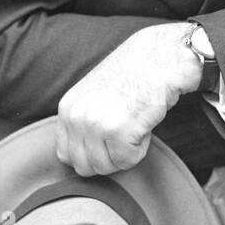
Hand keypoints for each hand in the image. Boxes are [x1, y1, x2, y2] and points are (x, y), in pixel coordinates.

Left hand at [55, 23, 202, 175]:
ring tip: (133, 124)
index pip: (65, 155)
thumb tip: (80, 158)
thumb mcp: (93, 95)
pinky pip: (127, 161)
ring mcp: (95, 125)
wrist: (159, 57)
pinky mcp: (118, 131)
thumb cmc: (133, 75)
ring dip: (125, 152)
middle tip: (124, 133)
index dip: (90, 154)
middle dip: (107, 157)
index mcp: (67, 109)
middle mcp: (76, 117)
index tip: (107, 140)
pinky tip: (142, 124)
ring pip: (106, 167)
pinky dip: (140, 148)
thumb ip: (82, 122)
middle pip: (84, 167)